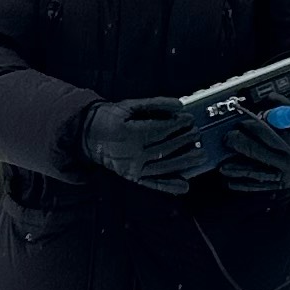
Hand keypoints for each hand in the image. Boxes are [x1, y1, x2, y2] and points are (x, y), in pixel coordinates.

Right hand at [79, 97, 211, 192]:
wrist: (89, 135)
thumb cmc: (111, 118)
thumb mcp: (130, 105)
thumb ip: (155, 104)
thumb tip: (179, 105)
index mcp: (128, 134)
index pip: (159, 130)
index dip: (177, 125)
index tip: (190, 119)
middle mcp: (130, 154)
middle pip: (164, 148)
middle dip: (184, 141)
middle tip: (197, 134)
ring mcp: (132, 168)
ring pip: (163, 167)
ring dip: (185, 162)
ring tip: (200, 155)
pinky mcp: (133, 177)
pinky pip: (153, 183)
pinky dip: (169, 186)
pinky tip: (184, 185)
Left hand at [210, 104, 289, 193]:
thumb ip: (287, 108)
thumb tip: (268, 100)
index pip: (267, 134)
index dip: (250, 127)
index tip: (242, 122)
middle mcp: (288, 162)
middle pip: (257, 153)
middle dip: (239, 145)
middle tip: (228, 138)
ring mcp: (285, 176)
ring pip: (256, 173)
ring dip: (237, 169)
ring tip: (223, 166)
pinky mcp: (284, 185)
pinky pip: (261, 186)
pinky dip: (246, 185)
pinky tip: (233, 182)